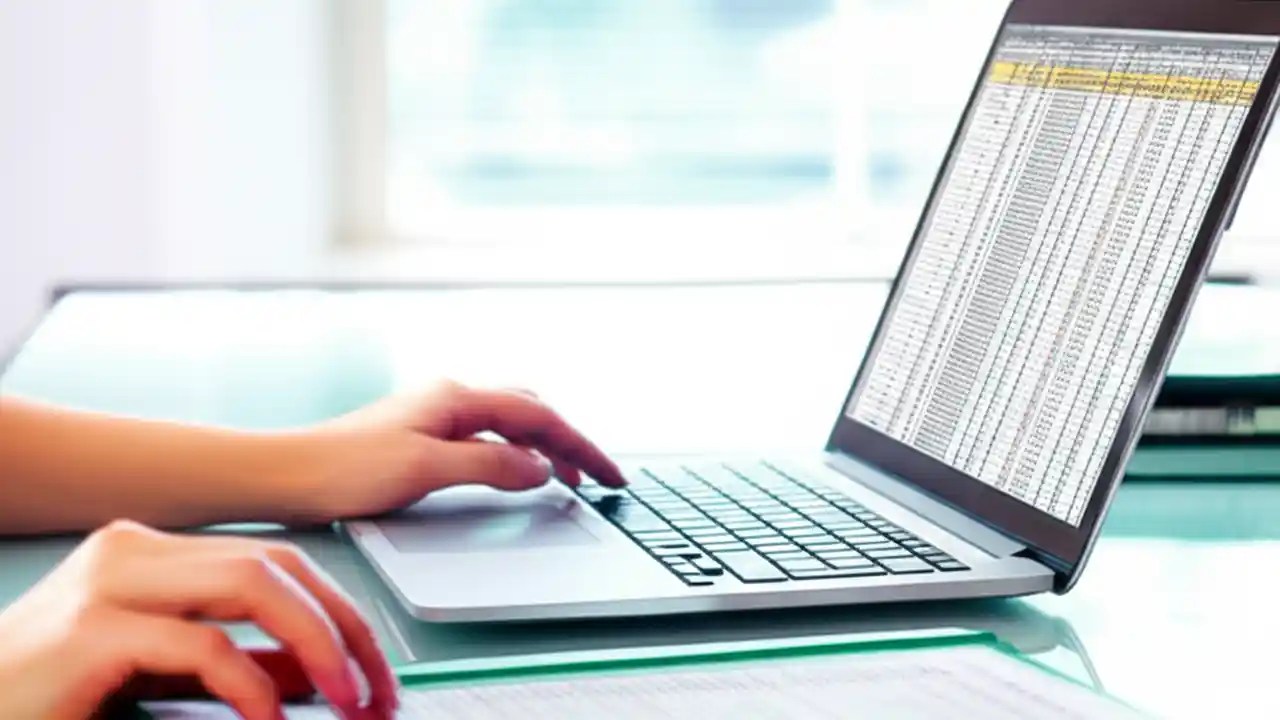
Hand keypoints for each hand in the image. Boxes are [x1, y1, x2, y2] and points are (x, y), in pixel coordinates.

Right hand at [0, 521, 396, 719]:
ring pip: (252, 583)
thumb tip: (320, 669)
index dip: (339, 613)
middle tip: (376, 692)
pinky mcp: (87, 632)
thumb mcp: (163, 675)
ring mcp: (108, 583)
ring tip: (346, 699)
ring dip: (317, 644)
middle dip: (343, 627)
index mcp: (153, 553)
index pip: (276, 562)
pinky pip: (201, 646)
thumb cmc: (53, 697)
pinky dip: (253, 686)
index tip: (374, 671)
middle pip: (277, 565)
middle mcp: (133, 550)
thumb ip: (238, 664)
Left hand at [298, 380, 626, 519]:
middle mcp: (449, 400)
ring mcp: (436, 417)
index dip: (581, 447)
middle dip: (569, 442)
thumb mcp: (426, 469)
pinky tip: (516, 474)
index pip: (539, 419)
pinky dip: (516, 455)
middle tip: (597, 478)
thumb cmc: (344, 469)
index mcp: (456, 398)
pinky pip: (488, 439)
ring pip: (510, 424)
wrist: (286, 475)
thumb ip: (488, 465)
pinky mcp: (422, 438)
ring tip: (568, 478)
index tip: (610, 477)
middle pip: (530, 412)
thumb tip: (538, 468)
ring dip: (544, 448)